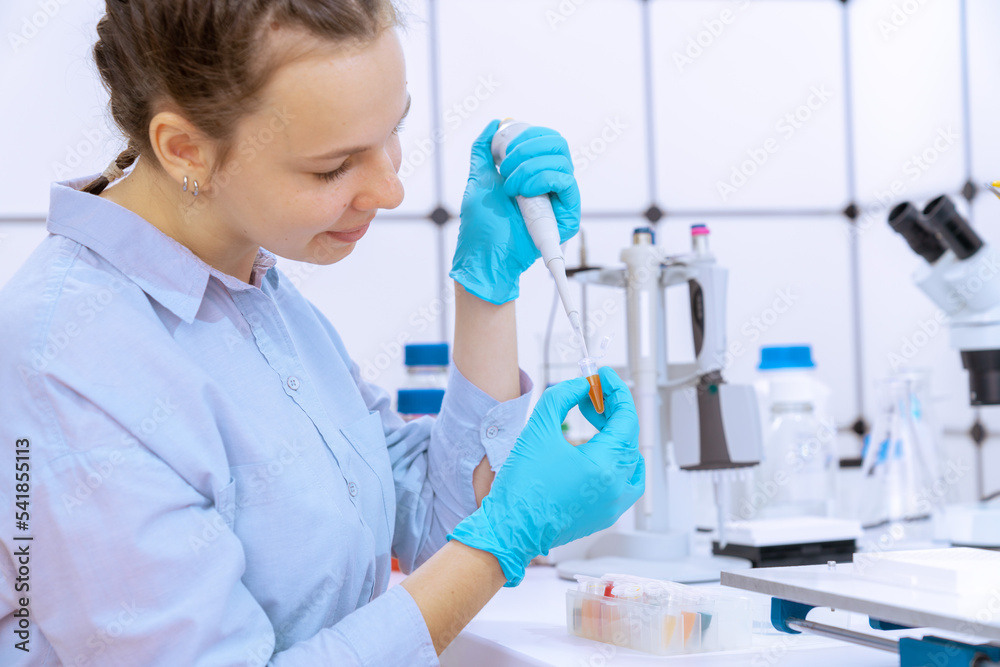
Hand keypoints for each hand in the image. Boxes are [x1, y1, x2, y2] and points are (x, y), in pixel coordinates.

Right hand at [448, 367, 644, 585]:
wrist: (510, 528)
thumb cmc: (521, 485)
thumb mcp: (538, 429)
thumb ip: (562, 397)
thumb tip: (582, 386)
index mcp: (605, 467)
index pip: (626, 419)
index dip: (617, 392)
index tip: (604, 376)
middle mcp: (617, 488)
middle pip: (628, 437)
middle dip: (611, 411)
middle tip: (591, 395)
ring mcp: (614, 504)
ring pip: (630, 460)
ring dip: (615, 435)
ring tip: (593, 419)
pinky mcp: (605, 515)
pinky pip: (623, 481)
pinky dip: (614, 459)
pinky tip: (592, 448)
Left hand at [449, 119, 581, 304]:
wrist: (485, 256)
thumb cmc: (482, 226)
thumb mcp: (478, 179)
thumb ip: (484, 150)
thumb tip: (494, 124)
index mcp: (534, 172)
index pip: (545, 138)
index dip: (528, 134)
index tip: (504, 148)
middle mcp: (551, 182)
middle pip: (557, 143)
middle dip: (527, 147)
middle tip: (506, 167)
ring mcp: (560, 197)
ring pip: (560, 159)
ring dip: (529, 168)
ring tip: (510, 189)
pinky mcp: (568, 213)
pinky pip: (566, 181)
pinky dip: (542, 179)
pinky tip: (523, 193)